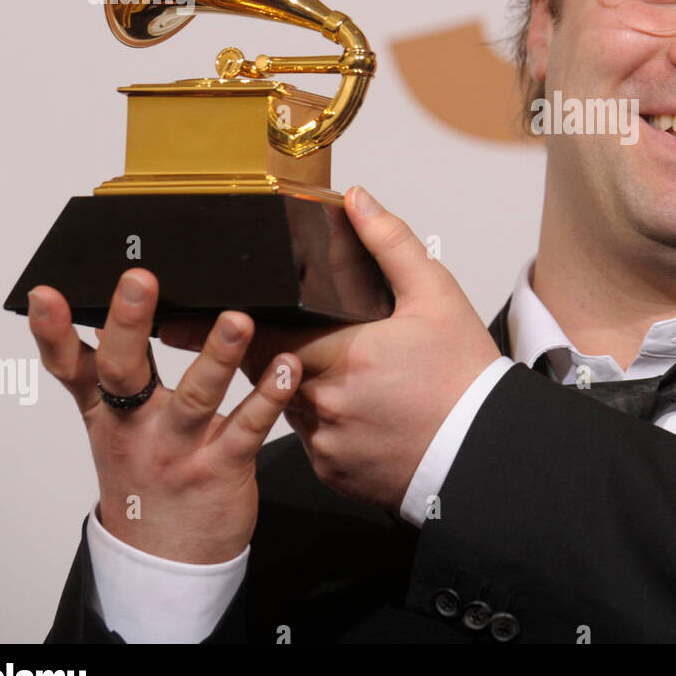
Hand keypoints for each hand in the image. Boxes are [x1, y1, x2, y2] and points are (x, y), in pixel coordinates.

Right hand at [29, 271, 300, 562]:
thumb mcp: (116, 428)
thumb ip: (113, 375)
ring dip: (218, 355)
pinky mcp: (222, 466)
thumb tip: (115, 313)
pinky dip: (270, 395)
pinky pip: (249, 426)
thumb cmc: (146, 479)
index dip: (53, 332)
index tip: (46, 294)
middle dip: (130, 324)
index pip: (72, 367)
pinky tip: (288, 366)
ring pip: (197, 396)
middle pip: (126, 372)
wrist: (166, 558)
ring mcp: (179, 448)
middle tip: (139, 280)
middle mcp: (137, 427)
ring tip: (236, 319)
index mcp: (107, 412)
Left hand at [161, 188, 503, 512]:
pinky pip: (312, 442)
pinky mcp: (334, 475)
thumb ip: (390, 243)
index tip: (190, 321)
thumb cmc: (464, 375)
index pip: (263, 333)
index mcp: (342, 355)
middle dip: (280, 352)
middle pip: (273, 370)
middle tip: (308, 343)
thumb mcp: (436, 295)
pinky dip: (325, 424)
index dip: (231, 324)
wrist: (486, 450)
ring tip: (349, 378)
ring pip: (290, 407)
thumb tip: (356, 201)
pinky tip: (362, 413)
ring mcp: (326, 445)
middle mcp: (324, 403)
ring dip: (303, 388)